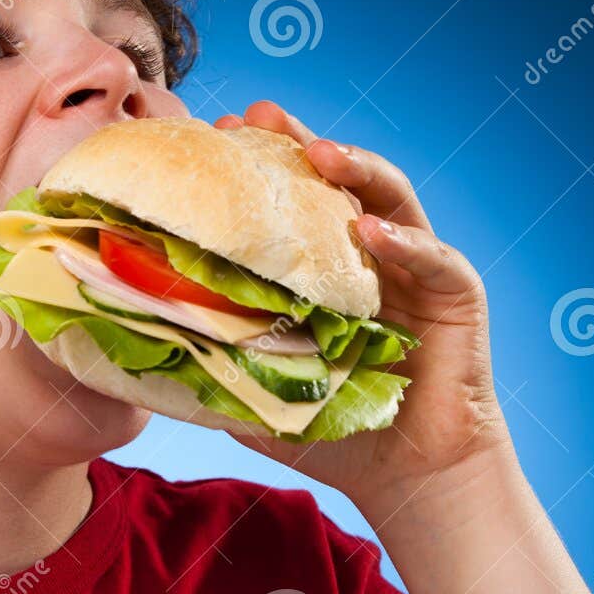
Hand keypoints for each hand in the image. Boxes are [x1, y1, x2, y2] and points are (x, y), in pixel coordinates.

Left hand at [215, 101, 510, 510]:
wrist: (410, 478)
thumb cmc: (337, 434)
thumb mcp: (260, 393)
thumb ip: (215, 362)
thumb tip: (138, 339)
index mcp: (323, 267)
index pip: (290, 201)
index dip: (257, 164)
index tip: (217, 133)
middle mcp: (369, 253)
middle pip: (336, 181)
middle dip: (299, 141)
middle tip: (260, 115)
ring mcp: (414, 267)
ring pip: (389, 199)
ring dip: (356, 169)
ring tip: (318, 152)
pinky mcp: (455, 293)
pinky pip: (432, 256)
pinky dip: (404, 241)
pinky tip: (370, 230)